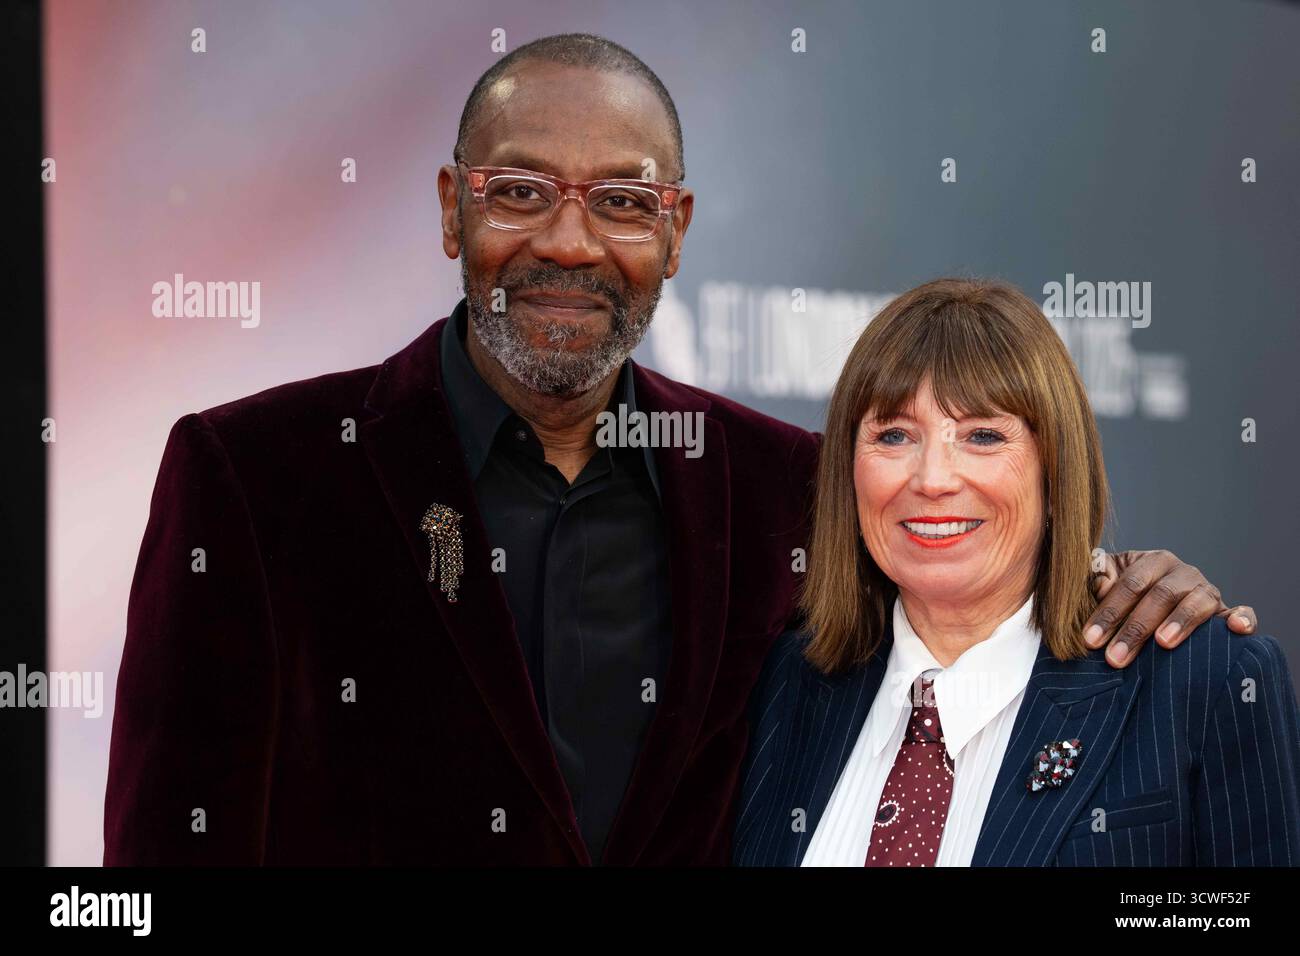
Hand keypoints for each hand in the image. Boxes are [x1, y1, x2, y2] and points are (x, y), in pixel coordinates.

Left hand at [1086, 549, 1256, 667]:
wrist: (1152, 608)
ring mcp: (1206, 592)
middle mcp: (1183, 573)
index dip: (1109, 611)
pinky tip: (1235, 629)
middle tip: (1115, 657)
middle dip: (1135, 628)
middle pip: (1161, 595)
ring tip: (1162, 643)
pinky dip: (1242, 618)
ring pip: (1196, 602)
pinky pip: (1241, 612)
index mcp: (1152, 562)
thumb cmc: (1122, 601)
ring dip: (1180, 622)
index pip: (1130, 584)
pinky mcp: (1226, 613)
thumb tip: (1102, 585)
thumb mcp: (1104, 585)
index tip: (1090, 639)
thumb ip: (1096, 581)